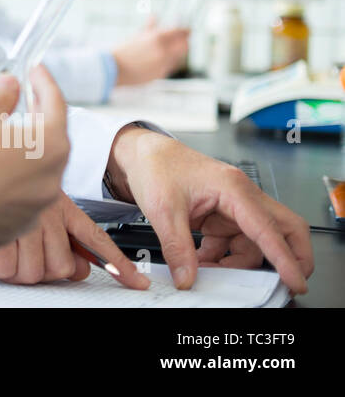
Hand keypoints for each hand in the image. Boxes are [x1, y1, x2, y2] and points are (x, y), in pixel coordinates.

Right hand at [0, 67, 70, 247]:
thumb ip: (1, 96)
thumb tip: (10, 85)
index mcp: (51, 146)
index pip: (56, 105)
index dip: (44, 83)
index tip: (35, 70)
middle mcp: (52, 179)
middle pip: (51, 142)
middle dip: (37, 120)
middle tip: (24, 102)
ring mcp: (36, 207)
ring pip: (35, 173)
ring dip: (23, 154)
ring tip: (1, 140)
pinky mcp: (17, 226)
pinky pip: (19, 198)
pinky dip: (10, 183)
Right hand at [0, 191, 149, 288]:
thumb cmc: (0, 178)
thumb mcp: (39, 200)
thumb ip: (66, 235)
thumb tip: (80, 269)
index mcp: (60, 204)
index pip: (95, 238)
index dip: (117, 264)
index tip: (136, 282)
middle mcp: (45, 212)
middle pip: (61, 266)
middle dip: (46, 268)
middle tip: (28, 253)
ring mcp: (22, 222)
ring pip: (34, 272)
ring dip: (20, 269)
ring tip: (8, 248)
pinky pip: (6, 270)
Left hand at [106, 127, 313, 293]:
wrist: (143, 154)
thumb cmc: (156, 167)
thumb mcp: (162, 210)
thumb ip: (178, 248)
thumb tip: (187, 278)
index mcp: (233, 188)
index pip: (268, 229)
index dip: (284, 258)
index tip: (296, 281)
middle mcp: (241, 196)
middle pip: (285, 229)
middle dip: (290, 258)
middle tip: (284, 283)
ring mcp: (234, 206)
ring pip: (256, 243)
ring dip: (240, 264)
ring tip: (211, 272)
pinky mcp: (223, 215)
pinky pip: (235, 243)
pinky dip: (224, 258)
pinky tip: (203, 262)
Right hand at [112, 17, 189, 86]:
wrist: (113, 68)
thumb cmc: (124, 50)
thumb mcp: (137, 36)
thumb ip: (149, 27)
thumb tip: (154, 15)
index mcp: (158, 38)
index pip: (181, 32)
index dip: (186, 31)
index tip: (188, 30)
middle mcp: (164, 51)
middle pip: (185, 46)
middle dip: (185, 42)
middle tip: (183, 40)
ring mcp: (163, 63)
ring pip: (179, 57)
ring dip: (176, 53)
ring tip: (169, 50)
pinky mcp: (160, 74)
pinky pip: (170, 66)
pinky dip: (168, 62)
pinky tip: (159, 60)